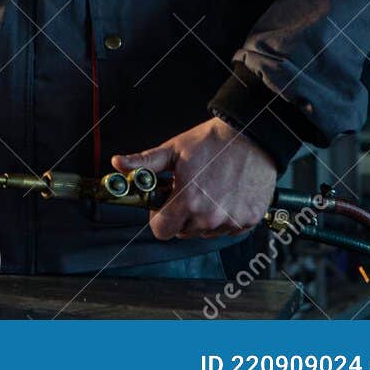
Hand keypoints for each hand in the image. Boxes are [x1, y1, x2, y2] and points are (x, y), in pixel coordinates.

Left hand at [112, 117, 277, 239]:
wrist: (252, 138)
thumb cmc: (213, 142)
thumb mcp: (173, 150)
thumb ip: (144, 162)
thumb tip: (118, 163)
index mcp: (187, 199)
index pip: (161, 231)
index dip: (158, 218)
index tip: (164, 204)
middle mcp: (209, 216)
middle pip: (183, 232)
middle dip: (181, 215)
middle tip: (189, 191)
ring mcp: (230, 221)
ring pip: (205, 232)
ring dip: (203, 217)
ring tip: (210, 190)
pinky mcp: (248, 221)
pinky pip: (227, 229)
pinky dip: (224, 217)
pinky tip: (226, 196)